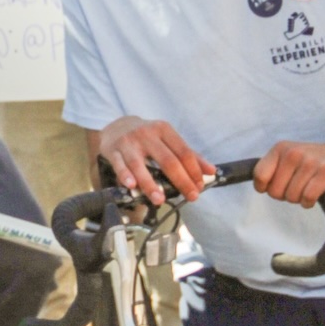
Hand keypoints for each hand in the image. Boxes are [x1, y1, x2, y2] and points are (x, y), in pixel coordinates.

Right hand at [97, 116, 214, 204]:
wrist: (117, 126)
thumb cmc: (147, 136)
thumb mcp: (167, 139)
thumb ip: (188, 155)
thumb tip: (211, 170)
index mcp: (164, 130)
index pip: (183, 152)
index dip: (194, 170)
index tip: (200, 186)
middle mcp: (147, 134)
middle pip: (167, 160)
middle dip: (181, 180)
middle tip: (191, 196)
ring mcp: (129, 142)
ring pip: (139, 164)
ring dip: (150, 184)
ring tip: (160, 199)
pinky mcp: (113, 150)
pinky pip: (119, 165)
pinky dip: (125, 176)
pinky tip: (132, 186)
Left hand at [253, 140, 324, 209]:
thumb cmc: (310, 162)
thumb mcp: (287, 157)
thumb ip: (270, 169)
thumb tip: (259, 186)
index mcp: (281, 148)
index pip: (260, 175)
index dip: (265, 187)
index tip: (276, 186)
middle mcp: (294, 153)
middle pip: (275, 191)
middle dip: (284, 195)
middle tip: (296, 187)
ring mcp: (311, 162)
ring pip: (292, 196)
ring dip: (298, 199)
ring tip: (307, 188)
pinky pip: (307, 197)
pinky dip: (308, 202)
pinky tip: (313, 196)